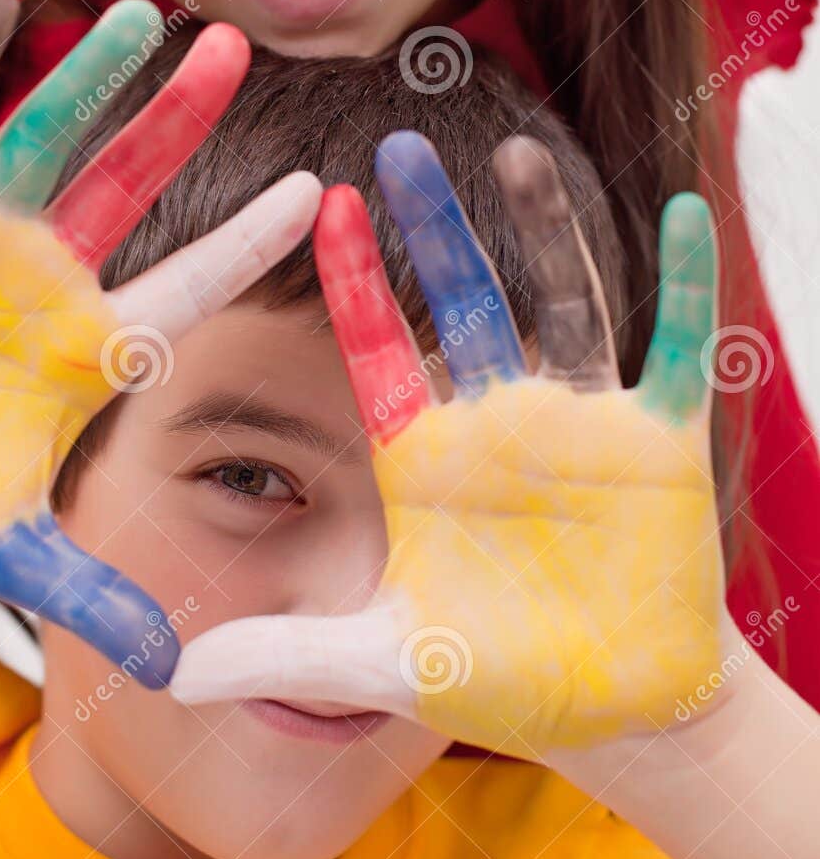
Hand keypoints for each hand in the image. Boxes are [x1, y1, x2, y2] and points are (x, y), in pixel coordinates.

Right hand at [0, 0, 320, 680]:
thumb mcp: (4, 552)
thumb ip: (90, 593)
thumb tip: (175, 672)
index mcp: (85, 347)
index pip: (186, 284)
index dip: (248, 242)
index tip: (318, 197)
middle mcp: (44, 278)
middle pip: (128, 181)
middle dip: (180, 120)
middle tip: (242, 48)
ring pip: (46, 140)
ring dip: (89, 81)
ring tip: (143, 17)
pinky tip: (2, 10)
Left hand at [171, 132, 728, 750]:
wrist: (610, 712)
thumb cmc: (495, 678)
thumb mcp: (382, 663)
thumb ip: (286, 656)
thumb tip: (172, 677)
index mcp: (425, 457)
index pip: (379, 348)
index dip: (353, 280)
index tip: (324, 203)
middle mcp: (497, 421)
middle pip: (462, 300)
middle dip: (434, 227)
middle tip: (397, 147)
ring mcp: (580, 424)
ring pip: (558, 302)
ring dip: (544, 229)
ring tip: (515, 152)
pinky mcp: (661, 443)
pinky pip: (676, 350)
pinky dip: (686, 286)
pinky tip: (684, 215)